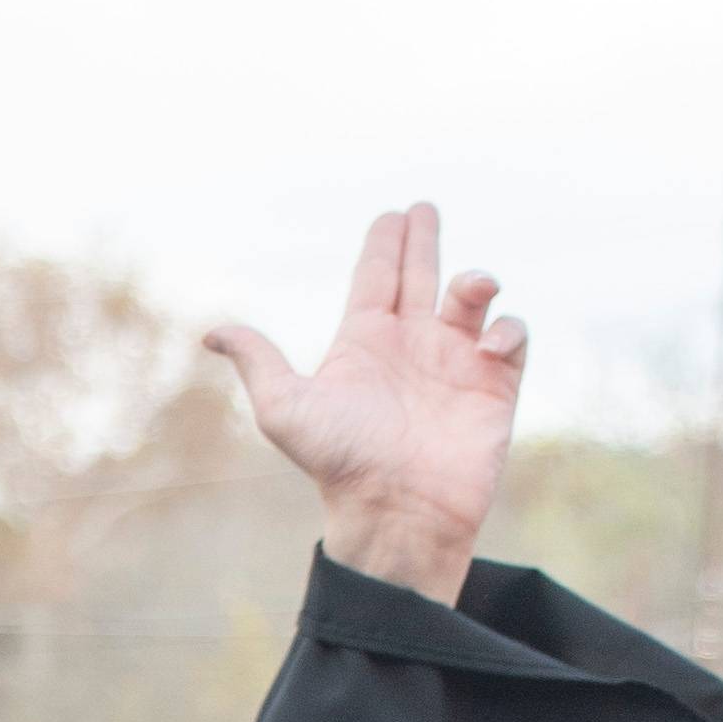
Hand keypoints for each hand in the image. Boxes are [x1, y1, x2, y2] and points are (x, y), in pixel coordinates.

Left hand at [202, 204, 526, 608]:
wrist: (396, 512)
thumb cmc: (339, 463)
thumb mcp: (285, 409)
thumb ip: (258, 362)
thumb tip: (210, 333)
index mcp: (364, 343)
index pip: (376, 278)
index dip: (384, 244)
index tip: (391, 215)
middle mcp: (410, 346)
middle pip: (420, 276)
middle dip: (423, 240)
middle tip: (424, 209)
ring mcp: (455, 364)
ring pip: (470, 300)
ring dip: (475, 281)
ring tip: (472, 286)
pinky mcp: (495, 387)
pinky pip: (511, 338)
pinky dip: (508, 328)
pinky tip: (488, 343)